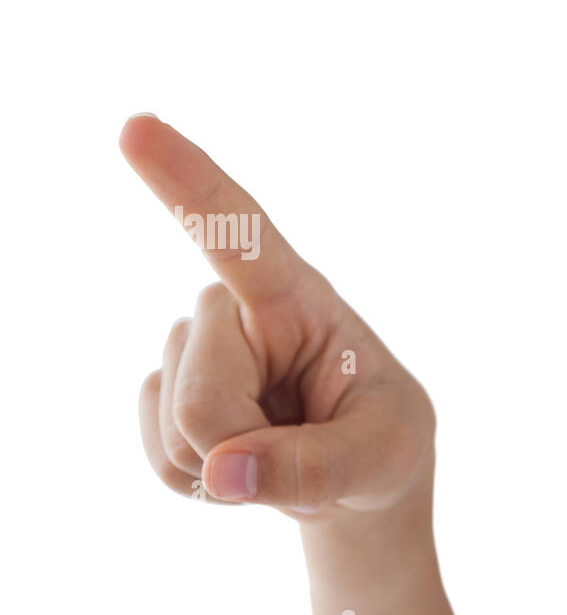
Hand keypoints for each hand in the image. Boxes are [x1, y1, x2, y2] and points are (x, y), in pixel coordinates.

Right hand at [126, 115, 434, 519]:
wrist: (358, 482)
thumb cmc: (382, 444)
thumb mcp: (381, 457)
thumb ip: (315, 466)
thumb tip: (221, 471)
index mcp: (295, 296)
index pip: (237, 233)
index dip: (186, 182)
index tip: (136, 128)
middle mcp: (231, 311)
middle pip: (204, 400)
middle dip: (251, 448)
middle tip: (304, 444)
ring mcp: (191, 352)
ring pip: (181, 437)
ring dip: (234, 470)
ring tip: (281, 449)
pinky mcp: (163, 395)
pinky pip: (161, 462)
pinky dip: (208, 487)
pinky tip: (243, 466)